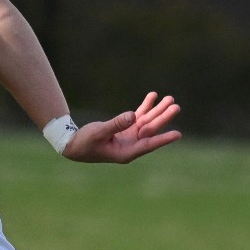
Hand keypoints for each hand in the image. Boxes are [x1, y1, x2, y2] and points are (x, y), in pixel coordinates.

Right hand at [64, 93, 181, 163]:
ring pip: (147, 122)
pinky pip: (138, 117)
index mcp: (126, 152)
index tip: (178, 134)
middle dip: (163, 117)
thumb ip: (116, 124)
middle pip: (151, 130)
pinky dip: (145, 107)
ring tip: (169, 99)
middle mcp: (131, 145)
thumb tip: (133, 116)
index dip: (163, 139)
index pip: (148, 144)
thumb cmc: (84, 143)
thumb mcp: (99, 133)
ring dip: (157, 111)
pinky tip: (153, 96)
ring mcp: (129, 137)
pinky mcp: (125, 129)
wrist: (72, 145)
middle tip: (175, 106)